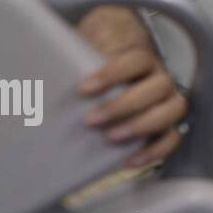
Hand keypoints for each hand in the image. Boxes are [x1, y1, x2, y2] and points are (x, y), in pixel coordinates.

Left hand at [76, 5, 187, 167]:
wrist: (115, 78)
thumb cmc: (96, 68)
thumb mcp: (86, 52)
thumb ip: (74, 52)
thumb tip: (39, 53)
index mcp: (142, 58)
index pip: (136, 60)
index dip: (113, 73)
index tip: (83, 88)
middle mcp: (160, 78)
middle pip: (158, 86)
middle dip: (124, 104)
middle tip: (92, 120)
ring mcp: (168, 102)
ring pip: (172, 110)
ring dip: (142, 124)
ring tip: (111, 138)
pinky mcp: (167, 127)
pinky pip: (173, 139)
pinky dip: (156, 150)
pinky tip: (129, 160)